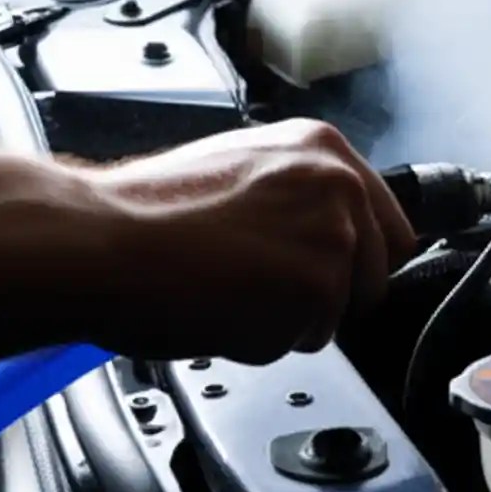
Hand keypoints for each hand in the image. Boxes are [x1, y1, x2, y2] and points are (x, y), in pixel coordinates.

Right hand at [86, 119, 415, 364]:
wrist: (100, 240)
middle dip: (324, 298)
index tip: (321, 272)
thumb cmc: (147, 213)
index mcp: (324, 149)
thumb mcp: (244, 169)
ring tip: (228, 289)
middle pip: (374, 279)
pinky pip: (300, 342)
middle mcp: (341, 186)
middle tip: (257, 284)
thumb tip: (336, 232)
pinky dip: (260, 341)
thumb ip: (301, 195)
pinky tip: (220, 308)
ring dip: (286, 321)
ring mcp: (334, 236)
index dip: (354, 264)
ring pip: (336, 316)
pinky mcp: (317, 287)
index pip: (390, 229)